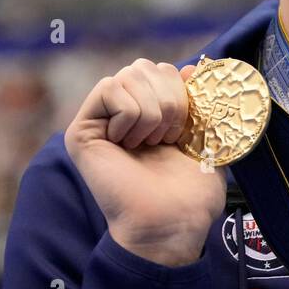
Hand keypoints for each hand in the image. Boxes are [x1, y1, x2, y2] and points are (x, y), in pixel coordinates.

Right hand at [65, 59, 225, 265]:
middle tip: (166, 139)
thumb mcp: (207, 138)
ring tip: (147, 145)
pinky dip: (129, 116)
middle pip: (144, 67)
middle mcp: (121, 113)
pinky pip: (109, 89)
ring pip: (128, 76)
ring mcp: (99, 121)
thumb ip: (200, 102)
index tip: (184, 130)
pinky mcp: (81, 131)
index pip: (163, 70)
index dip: (181, 92)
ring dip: (152, 112)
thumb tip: (191, 67)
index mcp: (149, 113)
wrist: (171, 222)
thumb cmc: (190, 191)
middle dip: (169, 100)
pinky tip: (126, 145)